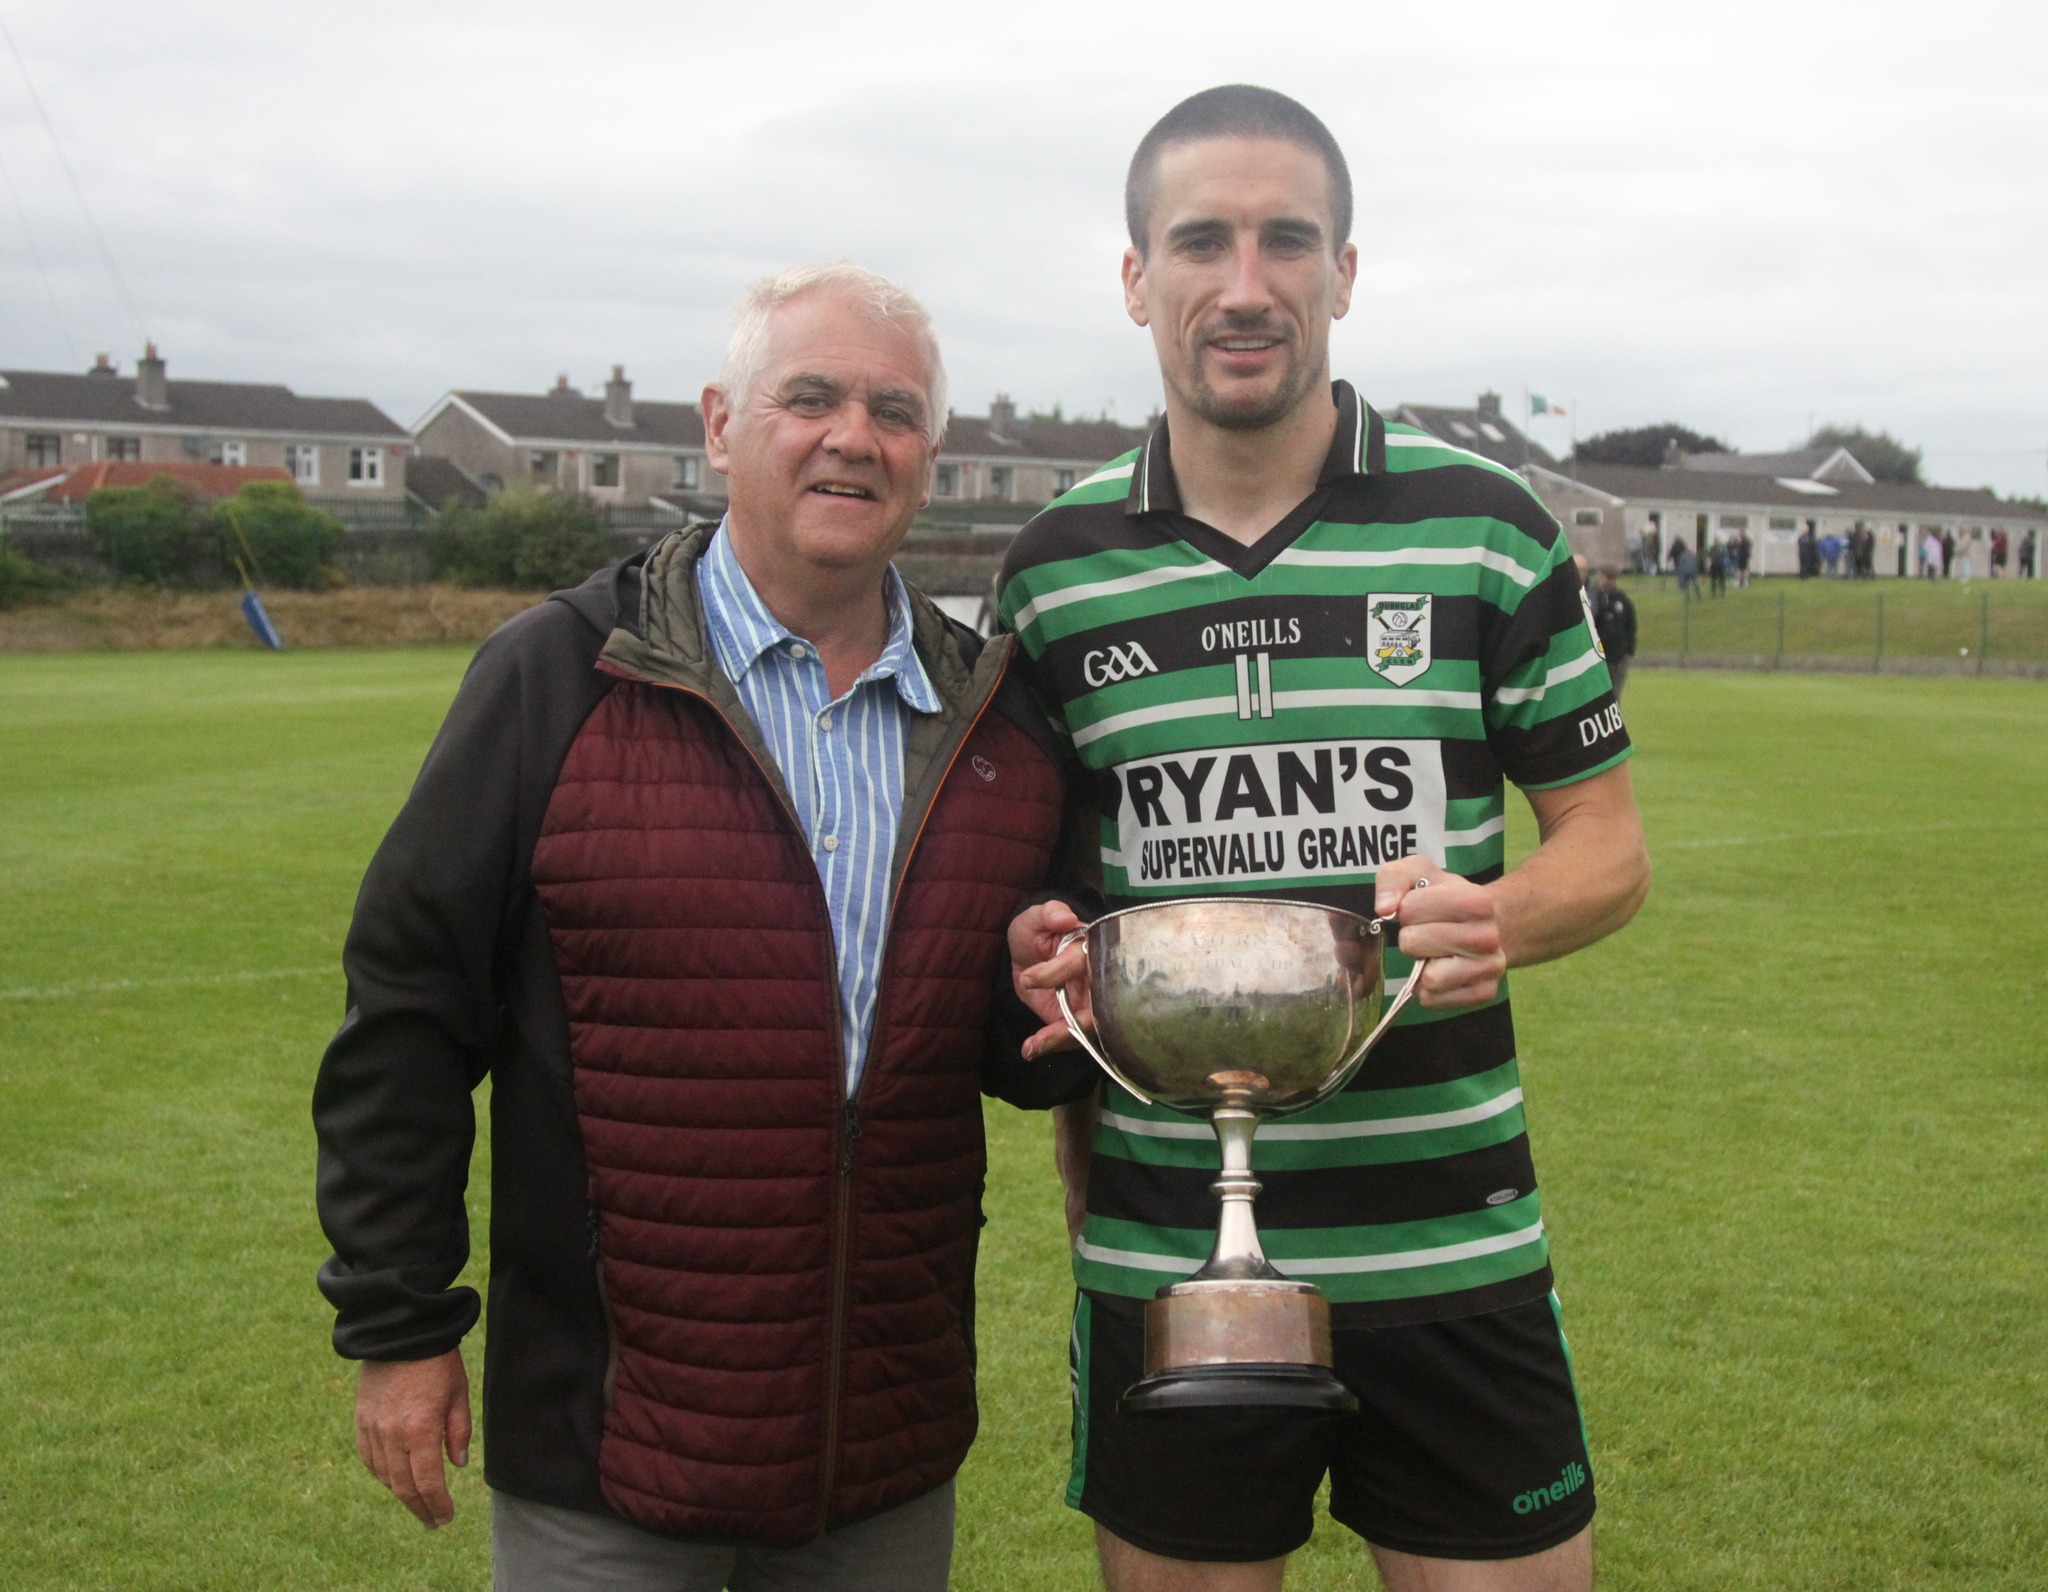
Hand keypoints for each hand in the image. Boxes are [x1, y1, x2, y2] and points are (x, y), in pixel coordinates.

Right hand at [355, 1349, 470, 1528]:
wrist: (401, 1331)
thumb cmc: (437, 1360)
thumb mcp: (458, 1393)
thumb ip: (458, 1432)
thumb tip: (457, 1465)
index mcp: (420, 1429)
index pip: (428, 1482)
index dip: (437, 1505)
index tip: (446, 1518)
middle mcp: (393, 1435)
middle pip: (404, 1486)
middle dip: (420, 1508)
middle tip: (433, 1521)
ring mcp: (373, 1428)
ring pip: (384, 1476)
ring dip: (401, 1493)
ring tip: (418, 1502)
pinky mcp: (361, 1420)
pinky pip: (369, 1458)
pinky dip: (382, 1474)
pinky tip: (394, 1479)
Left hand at [1009, 900, 1093, 1060]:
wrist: (1027, 956)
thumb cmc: (1037, 932)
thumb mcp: (1035, 918)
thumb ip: (1049, 913)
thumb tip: (1066, 918)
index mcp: (1090, 947)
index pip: (1080, 961)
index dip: (1057, 971)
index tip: (1029, 978)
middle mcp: (1098, 977)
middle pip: (1099, 1004)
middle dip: (1076, 1023)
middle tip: (1045, 1036)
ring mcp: (1091, 1000)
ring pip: (1090, 1026)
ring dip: (1063, 1038)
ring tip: (1035, 1046)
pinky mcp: (1078, 1018)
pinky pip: (1073, 1036)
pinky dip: (1053, 1045)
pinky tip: (1030, 1049)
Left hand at [1374, 856, 1505, 1010]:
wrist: (1484, 922)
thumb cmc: (1444, 897)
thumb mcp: (1417, 872)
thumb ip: (1393, 879)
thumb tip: (1384, 908)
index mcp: (1476, 900)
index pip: (1409, 910)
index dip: (1406, 909)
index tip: (1419, 908)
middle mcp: (1488, 936)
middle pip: (1412, 944)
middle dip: (1410, 937)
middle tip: (1426, 931)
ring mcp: (1490, 967)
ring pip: (1428, 979)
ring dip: (1421, 965)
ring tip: (1434, 951)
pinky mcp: (1484, 993)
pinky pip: (1434, 1000)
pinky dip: (1428, 988)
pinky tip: (1441, 969)